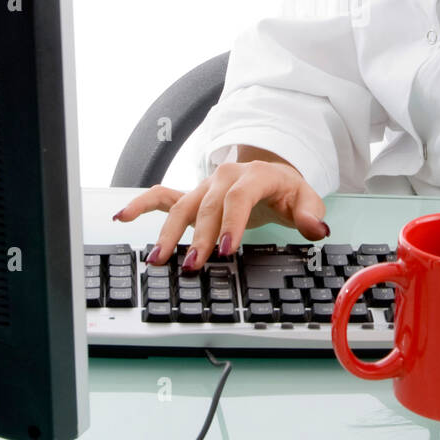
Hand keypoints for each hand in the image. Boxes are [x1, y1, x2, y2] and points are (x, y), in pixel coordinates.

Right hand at [111, 160, 329, 268]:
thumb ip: (310, 215)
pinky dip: (141, 205)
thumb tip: (317, 228)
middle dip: (198, 237)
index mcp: (254, 176)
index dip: (231, 223)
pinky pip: (162, 196)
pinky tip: (122, 217)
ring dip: (168, 233)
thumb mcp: (306, 200)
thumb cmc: (287, 191)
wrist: (272, 174)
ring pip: (182, 206)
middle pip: (207, 206)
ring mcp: (205, 185)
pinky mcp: (192, 194)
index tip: (226, 250)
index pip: (238, 198)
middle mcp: (224, 177)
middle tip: (193, 265)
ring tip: (158, 259)